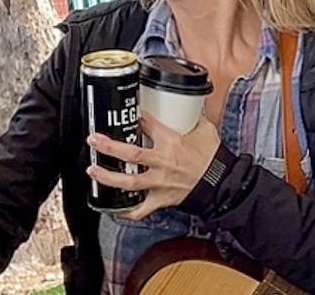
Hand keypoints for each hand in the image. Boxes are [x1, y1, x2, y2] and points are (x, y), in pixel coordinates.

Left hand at [87, 112, 219, 220]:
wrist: (223, 184)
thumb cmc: (215, 158)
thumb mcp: (206, 130)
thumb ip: (195, 116)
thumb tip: (191, 104)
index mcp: (172, 142)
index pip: (148, 124)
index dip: (135, 117)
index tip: (127, 112)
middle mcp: (163, 162)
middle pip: (131, 153)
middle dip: (109, 147)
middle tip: (94, 140)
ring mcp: (160, 182)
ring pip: (129, 181)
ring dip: (108, 177)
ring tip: (92, 171)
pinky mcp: (161, 199)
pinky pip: (141, 210)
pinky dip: (127, 211)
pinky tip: (114, 209)